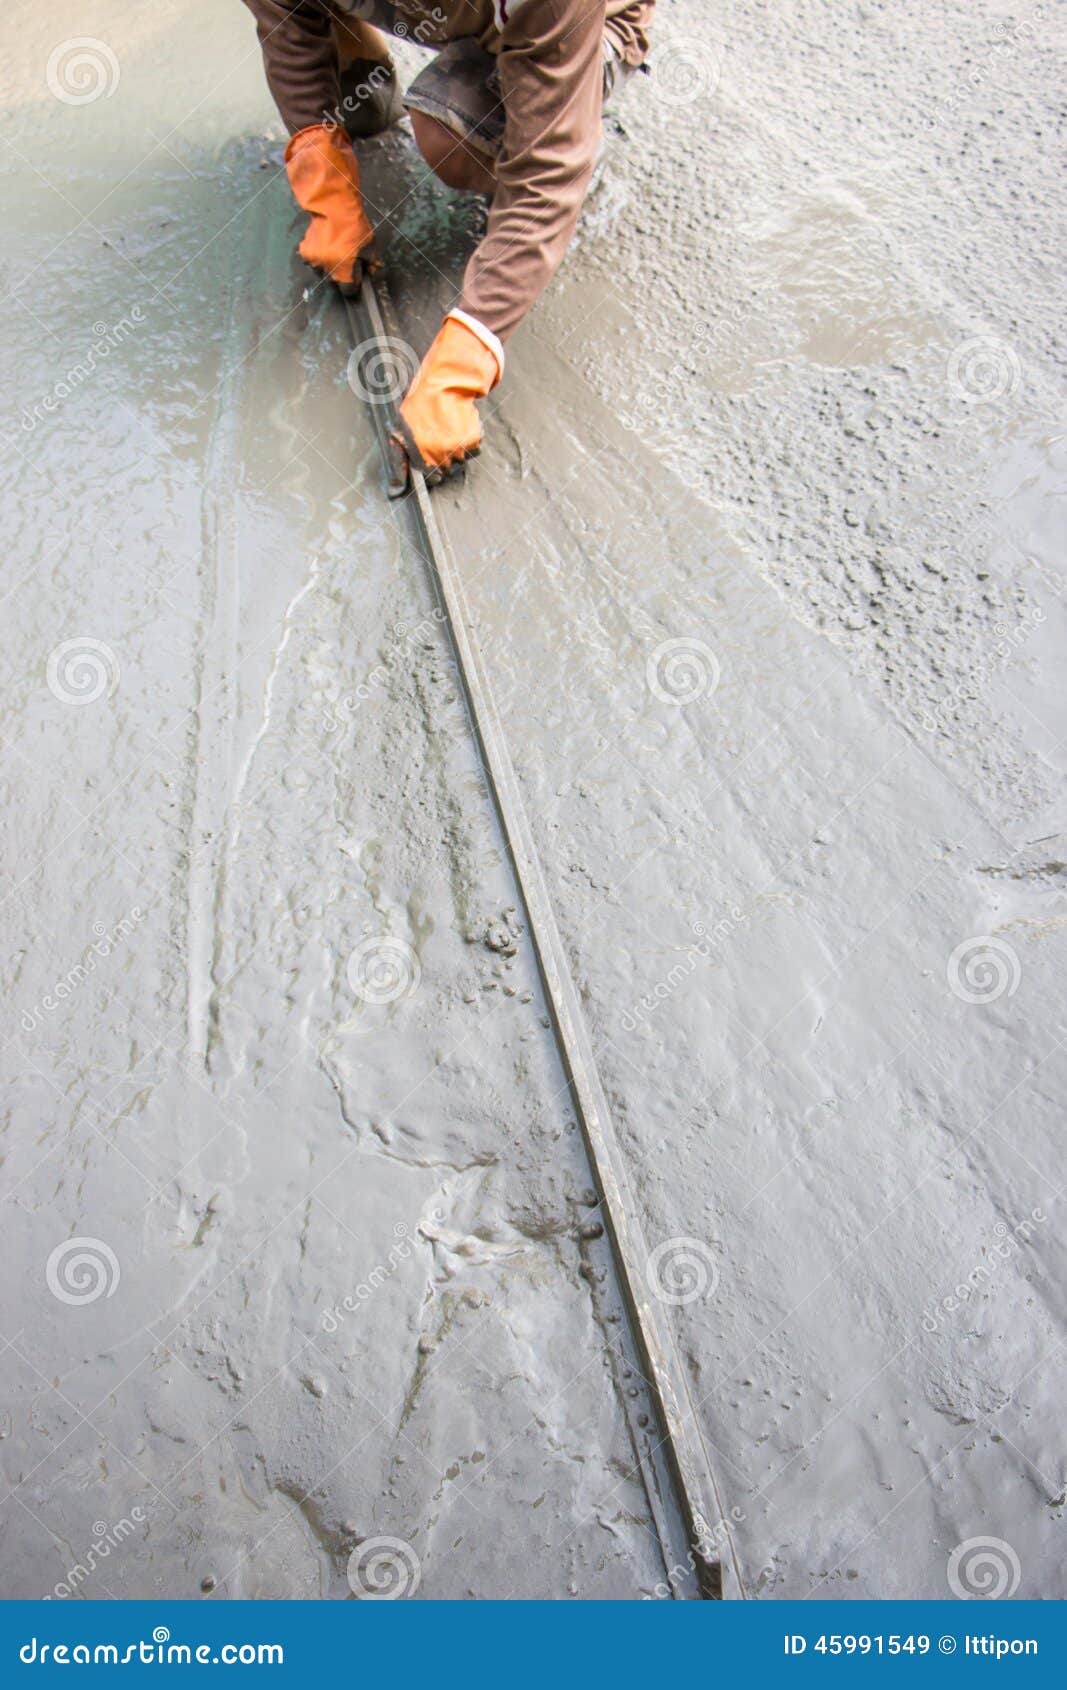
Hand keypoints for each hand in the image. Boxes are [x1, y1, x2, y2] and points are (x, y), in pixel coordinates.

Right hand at [285, 124, 375, 294]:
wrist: (332, 205)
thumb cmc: (353, 225)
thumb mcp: (370, 244)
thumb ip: (372, 262)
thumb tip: (373, 271)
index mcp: (342, 272)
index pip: (348, 290)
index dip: (354, 284)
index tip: (357, 276)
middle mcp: (326, 270)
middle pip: (335, 279)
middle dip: (342, 271)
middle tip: (347, 255)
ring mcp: (314, 261)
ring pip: (323, 269)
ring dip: (329, 263)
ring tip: (335, 246)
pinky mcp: (305, 250)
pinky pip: (312, 258)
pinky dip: (318, 253)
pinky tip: (324, 242)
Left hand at [387, 313, 501, 494]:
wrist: (445, 385)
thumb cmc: (419, 407)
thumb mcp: (400, 432)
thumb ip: (399, 462)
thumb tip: (394, 492)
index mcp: (422, 456)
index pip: (432, 479)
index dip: (432, 469)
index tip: (432, 457)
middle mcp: (441, 456)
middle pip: (448, 473)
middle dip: (444, 461)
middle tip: (440, 440)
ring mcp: (458, 450)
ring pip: (461, 463)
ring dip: (457, 451)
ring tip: (449, 432)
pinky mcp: (473, 441)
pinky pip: (474, 451)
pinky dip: (469, 442)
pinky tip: (460, 428)